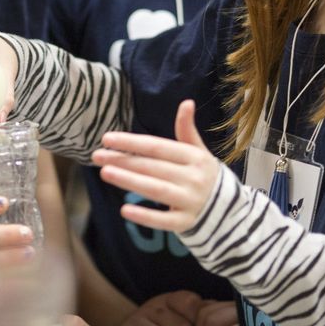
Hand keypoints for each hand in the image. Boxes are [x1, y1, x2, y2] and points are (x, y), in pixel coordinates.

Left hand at [93, 100, 218, 233]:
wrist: (227, 210)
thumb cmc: (203, 175)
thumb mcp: (198, 151)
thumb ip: (186, 130)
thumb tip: (186, 102)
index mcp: (194, 157)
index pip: (157, 147)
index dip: (131, 142)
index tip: (106, 139)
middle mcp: (193, 178)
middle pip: (152, 167)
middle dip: (123, 161)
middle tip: (97, 156)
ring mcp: (190, 201)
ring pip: (156, 190)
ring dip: (129, 181)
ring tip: (105, 172)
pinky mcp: (186, 223)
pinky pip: (164, 220)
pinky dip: (145, 216)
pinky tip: (125, 210)